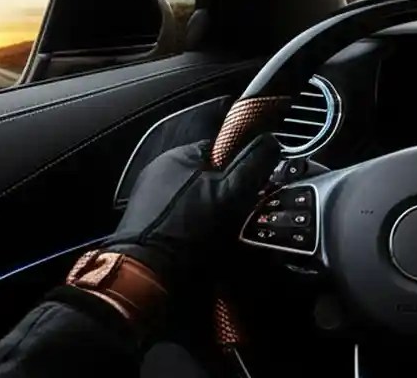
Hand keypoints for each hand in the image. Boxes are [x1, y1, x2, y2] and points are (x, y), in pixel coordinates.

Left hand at [104, 134, 279, 288]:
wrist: (149, 276)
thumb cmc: (192, 228)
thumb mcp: (232, 192)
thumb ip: (253, 163)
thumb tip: (271, 141)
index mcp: (179, 155)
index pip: (222, 149)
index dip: (242, 167)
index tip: (254, 188)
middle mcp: (159, 171)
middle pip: (208, 177)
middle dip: (226, 193)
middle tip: (241, 215)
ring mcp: (148, 199)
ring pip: (195, 201)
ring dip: (210, 214)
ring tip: (222, 236)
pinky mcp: (145, 226)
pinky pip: (181, 221)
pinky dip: (193, 230)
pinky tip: (202, 247)